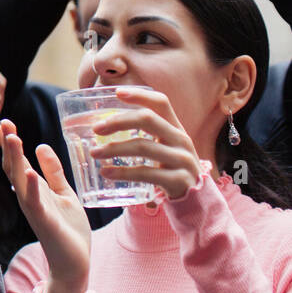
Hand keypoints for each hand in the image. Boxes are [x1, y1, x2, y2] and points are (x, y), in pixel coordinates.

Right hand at [0, 119, 90, 285]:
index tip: (1, 121)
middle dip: (7, 144)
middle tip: (1, 121)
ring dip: (15, 158)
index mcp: (32, 188)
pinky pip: (35, 201)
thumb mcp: (64, 193)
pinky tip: (29, 172)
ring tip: (13, 137)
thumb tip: (41, 145)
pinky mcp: (44, 220)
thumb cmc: (68, 229)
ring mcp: (33, 207)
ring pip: (20, 179)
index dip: (9, 141)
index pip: (17, 159)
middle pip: (13, 165)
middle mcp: (27, 195)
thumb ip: (53, 171)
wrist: (75, 261)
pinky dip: (32, 187)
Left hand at [88, 87, 203, 200]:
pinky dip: (122, 173)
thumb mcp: (165, 145)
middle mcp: (181, 140)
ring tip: (94, 153)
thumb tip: (104, 124)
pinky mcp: (178, 180)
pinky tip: (106, 172)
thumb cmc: (172, 167)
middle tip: (96, 129)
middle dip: (119, 121)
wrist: (197, 198)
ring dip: (114, 149)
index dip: (140, 95)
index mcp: (176, 127)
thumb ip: (146, 133)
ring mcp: (182, 160)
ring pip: (143, 147)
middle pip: (148, 119)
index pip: (161, 103)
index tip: (117, 93)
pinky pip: (146, 173)